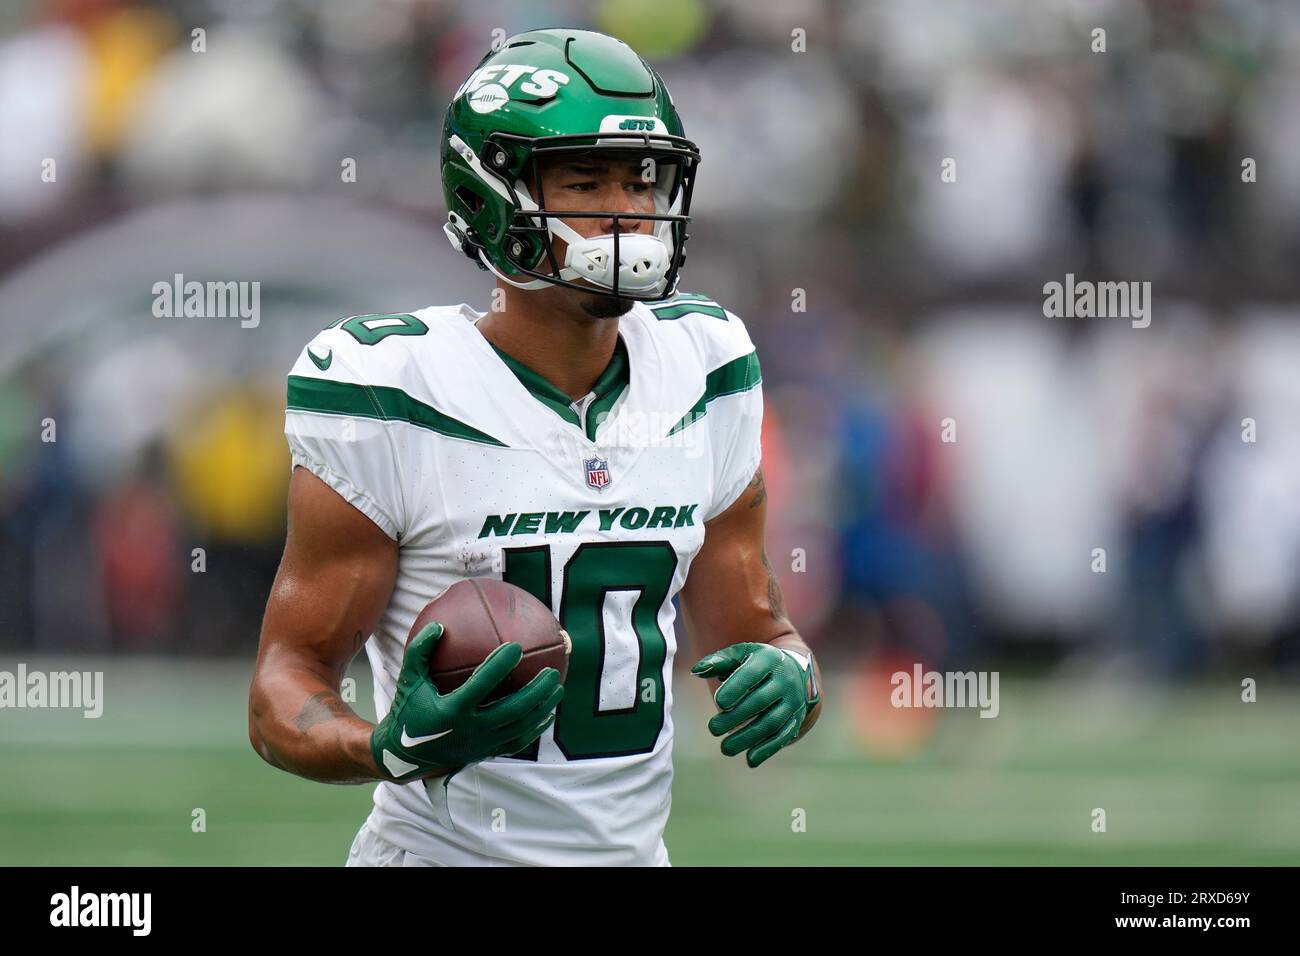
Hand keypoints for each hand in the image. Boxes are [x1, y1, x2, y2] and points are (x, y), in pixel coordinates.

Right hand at [370, 621, 563, 780]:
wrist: (404, 756)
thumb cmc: (408, 710)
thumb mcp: (408, 680)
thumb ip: (420, 651)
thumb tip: (438, 625)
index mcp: (451, 710)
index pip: (481, 684)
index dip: (500, 665)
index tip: (516, 647)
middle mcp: (470, 729)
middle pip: (512, 709)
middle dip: (536, 691)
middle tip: (552, 670)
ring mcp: (481, 744)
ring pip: (520, 727)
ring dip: (542, 708)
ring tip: (558, 688)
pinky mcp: (486, 752)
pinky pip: (517, 742)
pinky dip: (535, 728)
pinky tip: (548, 714)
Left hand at [691, 642, 816, 767]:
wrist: (792, 671)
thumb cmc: (755, 663)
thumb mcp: (740, 655)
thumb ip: (718, 662)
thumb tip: (697, 671)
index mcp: (769, 659)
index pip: (753, 673)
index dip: (736, 688)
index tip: (719, 702)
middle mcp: (785, 680)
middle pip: (761, 701)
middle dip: (736, 717)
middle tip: (713, 729)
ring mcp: (793, 701)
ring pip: (772, 722)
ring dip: (749, 737)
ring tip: (725, 748)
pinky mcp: (796, 719)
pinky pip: (783, 736)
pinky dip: (767, 749)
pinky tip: (750, 760)